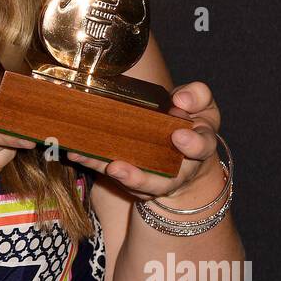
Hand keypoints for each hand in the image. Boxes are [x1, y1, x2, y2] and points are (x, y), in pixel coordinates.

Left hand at [66, 81, 221, 202]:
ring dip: (117, 177)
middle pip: (165, 181)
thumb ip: (196, 95)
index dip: (192, 144)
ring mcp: (156, 179)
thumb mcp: (201, 104)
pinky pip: (114, 175)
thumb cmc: (189, 122)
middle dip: (141, 177)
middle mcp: (179, 170)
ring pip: (138, 185)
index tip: (178, 135)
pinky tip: (79, 153)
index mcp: (199, 145)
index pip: (201, 147)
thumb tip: (181, 100)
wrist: (183, 150)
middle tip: (118, 167)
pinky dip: (96, 164)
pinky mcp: (134, 181)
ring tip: (101, 167)